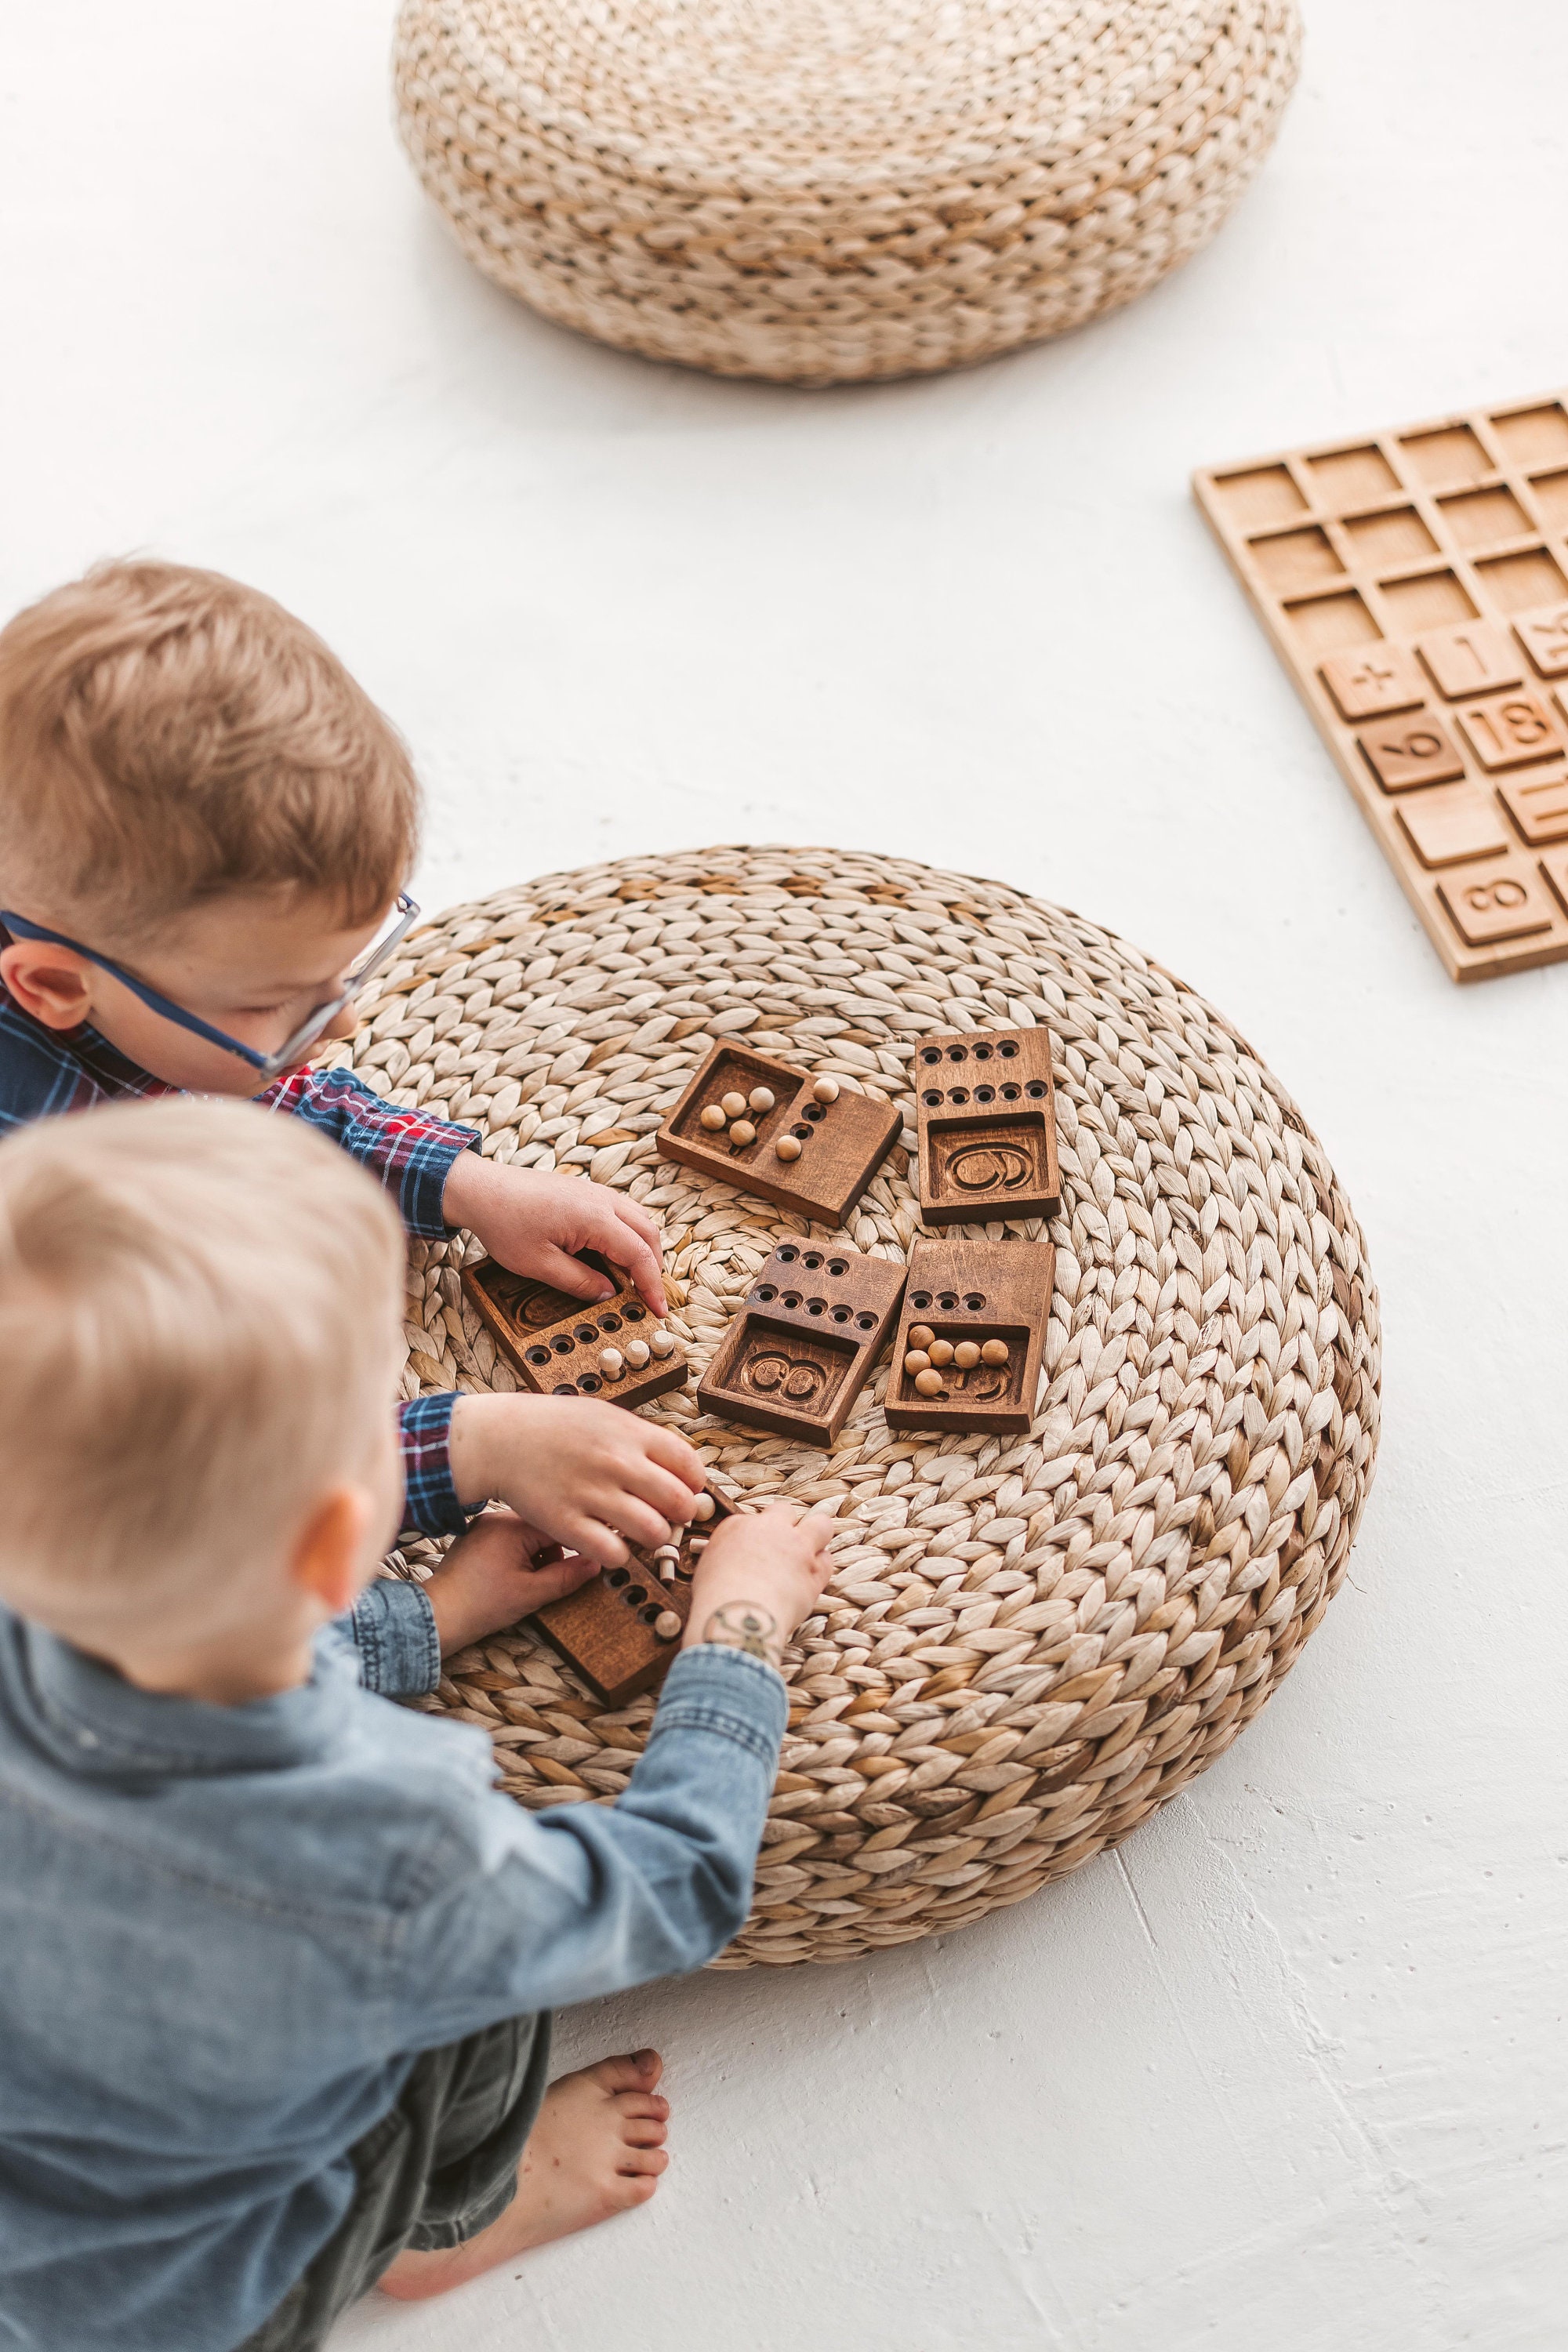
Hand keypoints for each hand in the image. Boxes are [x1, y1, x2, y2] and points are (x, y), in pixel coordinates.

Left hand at [423, 1509, 598, 1655]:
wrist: (439, 1616)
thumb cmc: (482, 1605)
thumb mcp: (532, 1594)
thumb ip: (567, 1576)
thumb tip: (596, 1563)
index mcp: (511, 1526)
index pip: (557, 1525)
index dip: (575, 1544)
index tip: (587, 1558)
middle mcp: (497, 1517)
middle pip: (543, 1528)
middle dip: (551, 1554)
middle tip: (546, 1581)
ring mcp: (484, 1525)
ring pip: (527, 1533)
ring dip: (535, 1555)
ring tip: (525, 1582)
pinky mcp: (476, 1536)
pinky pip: (509, 1538)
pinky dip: (518, 1554)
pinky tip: (511, 1577)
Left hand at [442, 1154, 666, 1314]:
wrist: (482, 1189)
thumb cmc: (505, 1224)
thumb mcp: (539, 1264)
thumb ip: (579, 1282)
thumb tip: (608, 1295)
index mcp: (595, 1217)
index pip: (639, 1255)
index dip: (652, 1285)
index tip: (658, 1310)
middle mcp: (602, 1200)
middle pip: (648, 1233)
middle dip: (654, 1267)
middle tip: (648, 1297)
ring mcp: (596, 1192)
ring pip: (638, 1220)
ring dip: (643, 1249)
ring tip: (633, 1279)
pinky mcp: (586, 1191)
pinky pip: (621, 1212)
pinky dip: (628, 1235)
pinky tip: (614, 1255)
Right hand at [447, 1391, 705, 1568]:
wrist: (501, 1438)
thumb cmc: (556, 1428)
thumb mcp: (606, 1416)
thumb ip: (644, 1441)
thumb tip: (684, 1470)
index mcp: (630, 1434)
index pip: (689, 1466)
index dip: (694, 1486)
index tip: (685, 1492)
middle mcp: (616, 1463)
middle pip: (678, 1503)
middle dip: (680, 1516)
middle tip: (668, 1517)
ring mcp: (591, 1494)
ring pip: (653, 1532)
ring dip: (654, 1539)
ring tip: (640, 1533)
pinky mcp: (567, 1523)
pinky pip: (614, 1553)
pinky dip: (619, 1554)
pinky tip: (610, 1544)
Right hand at [682, 1504, 835, 1670]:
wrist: (739, 1615)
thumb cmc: (715, 1598)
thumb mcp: (708, 1568)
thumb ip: (725, 1557)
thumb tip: (735, 1563)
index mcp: (738, 1525)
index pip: (753, 1519)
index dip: (756, 1535)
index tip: (755, 1550)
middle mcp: (771, 1530)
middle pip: (786, 1511)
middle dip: (786, 1524)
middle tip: (782, 1545)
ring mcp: (797, 1549)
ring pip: (821, 1525)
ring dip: (816, 1535)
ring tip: (808, 1551)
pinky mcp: (814, 1572)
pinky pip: (827, 1561)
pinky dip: (821, 1567)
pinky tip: (812, 1576)